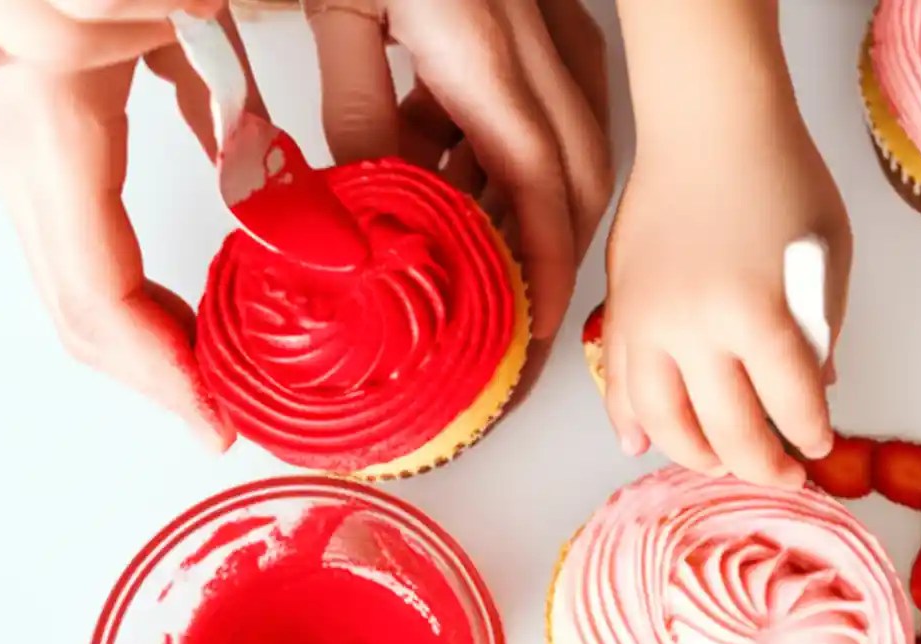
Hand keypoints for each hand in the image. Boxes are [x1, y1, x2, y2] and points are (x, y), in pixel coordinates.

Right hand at [0, 2, 248, 448]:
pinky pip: (85, 215)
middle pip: (74, 295)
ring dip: (150, 328)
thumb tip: (327, 246)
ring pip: (74, 264)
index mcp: (52, 101)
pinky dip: (140, 272)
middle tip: (224, 415)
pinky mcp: (55, 99)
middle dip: (153, 370)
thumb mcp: (196, 4)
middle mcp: (17, 116)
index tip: (218, 422)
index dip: (158, 373)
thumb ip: (237, 114)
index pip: (94, 289)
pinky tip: (198, 304)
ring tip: (218, 372)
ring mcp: (23, 111)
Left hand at [302, 0, 611, 350]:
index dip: (541, 270)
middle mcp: (542, 46)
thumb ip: (356, 107)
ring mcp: (556, 32)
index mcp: (485, 46)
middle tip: (506, 333)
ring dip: (513, 215)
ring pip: (566, 158)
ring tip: (449, 257)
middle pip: (578, 188)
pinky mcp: (548, 22)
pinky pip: (546, 116)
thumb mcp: (342, 6)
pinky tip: (438, 174)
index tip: (528, 335)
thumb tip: (363, 218)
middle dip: (546, 267)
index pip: (539, 185)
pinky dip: (500, 163)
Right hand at [602, 112, 850, 487]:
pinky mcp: (619, 309)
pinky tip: (640, 445)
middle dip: (763, 465)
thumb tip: (812, 390)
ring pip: (663, 421)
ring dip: (697, 456)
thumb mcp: (828, 255)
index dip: (811, 436)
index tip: (820, 446)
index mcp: (759, 313)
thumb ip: (819, 330)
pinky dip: (629, 421)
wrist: (707, 125)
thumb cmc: (779, 178)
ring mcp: (647, 321)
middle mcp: (695, 327)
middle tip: (784, 475)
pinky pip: (617, 383)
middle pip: (729, 430)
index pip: (792, 405)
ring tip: (721, 463)